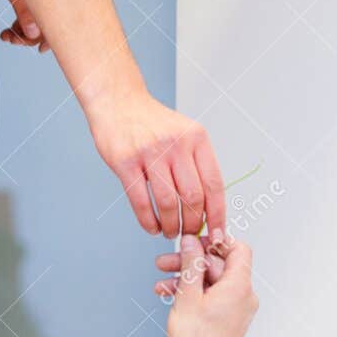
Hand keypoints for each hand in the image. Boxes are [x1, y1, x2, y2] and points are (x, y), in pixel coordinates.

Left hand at [0, 0, 49, 52]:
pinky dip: (24, 19)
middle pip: (53, 19)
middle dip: (34, 35)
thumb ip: (23, 7)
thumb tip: (34, 33)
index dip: (53, 37)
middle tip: (11, 37)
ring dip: (28, 29)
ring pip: (43, 15)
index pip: (62, 18)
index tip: (36, 47)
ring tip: (8, 33)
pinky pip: (34, 7)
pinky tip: (10, 25)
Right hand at [88, 90, 225, 237]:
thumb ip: (197, 164)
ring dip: (170, 225)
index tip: (216, 233)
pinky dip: (148, 221)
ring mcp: (150, 152)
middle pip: (192, 197)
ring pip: (167, 202)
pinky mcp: (125, 162)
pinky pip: (141, 201)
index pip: (214, 184)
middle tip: (188, 234)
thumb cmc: (153, 123)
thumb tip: (209, 207)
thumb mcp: (185, 133)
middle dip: (192, 224)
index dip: (217, 214)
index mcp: (197, 138)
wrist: (119, 102)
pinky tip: (152, 227)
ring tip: (169, 232)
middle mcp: (176, 144)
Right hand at [155, 233, 258, 336]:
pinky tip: (171, 297)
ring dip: (187, 279)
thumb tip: (191, 242)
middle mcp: (243, 295)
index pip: (237, 248)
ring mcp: (237, 308)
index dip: (215, 241)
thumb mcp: (188, 296)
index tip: (194, 241)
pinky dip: (194, 293)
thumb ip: (190, 264)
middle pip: (219, 265)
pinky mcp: (229, 318)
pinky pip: (212, 296)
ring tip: (162, 284)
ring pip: (212, 281)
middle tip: (166, 262)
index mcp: (239, 286)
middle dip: (190, 262)